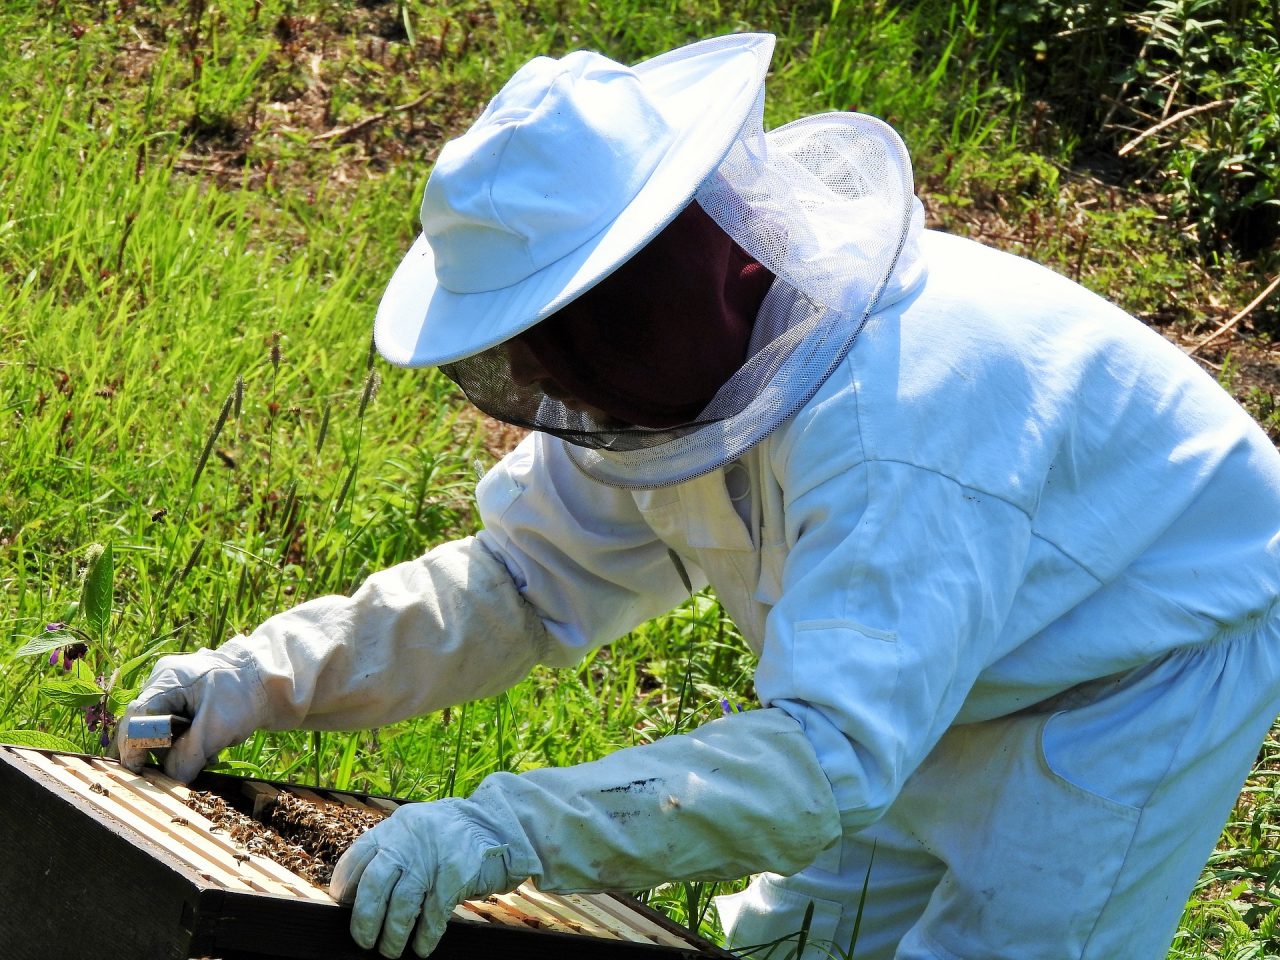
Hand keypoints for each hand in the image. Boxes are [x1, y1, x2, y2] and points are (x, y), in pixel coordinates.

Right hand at [115, 645, 264, 781]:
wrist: (279, 680)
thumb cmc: (246, 697)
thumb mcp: (215, 730)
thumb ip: (187, 756)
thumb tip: (169, 778)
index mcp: (167, 680)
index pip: (136, 718)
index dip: (134, 748)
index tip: (139, 773)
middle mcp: (168, 682)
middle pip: (147, 724)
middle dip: (161, 751)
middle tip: (178, 770)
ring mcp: (180, 689)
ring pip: (164, 728)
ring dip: (181, 749)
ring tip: (208, 758)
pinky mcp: (193, 699)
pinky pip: (180, 725)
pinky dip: (192, 742)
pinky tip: (211, 751)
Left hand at [330, 799, 519, 957]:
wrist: (502, 823)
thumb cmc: (456, 835)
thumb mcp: (419, 830)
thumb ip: (395, 851)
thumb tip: (364, 893)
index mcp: (396, 827)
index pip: (357, 858)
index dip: (346, 888)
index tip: (345, 908)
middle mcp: (409, 840)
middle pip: (374, 884)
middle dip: (364, 920)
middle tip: (364, 941)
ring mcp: (432, 857)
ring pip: (401, 904)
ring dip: (393, 934)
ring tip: (391, 950)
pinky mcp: (455, 875)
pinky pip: (433, 914)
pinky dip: (425, 935)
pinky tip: (423, 947)